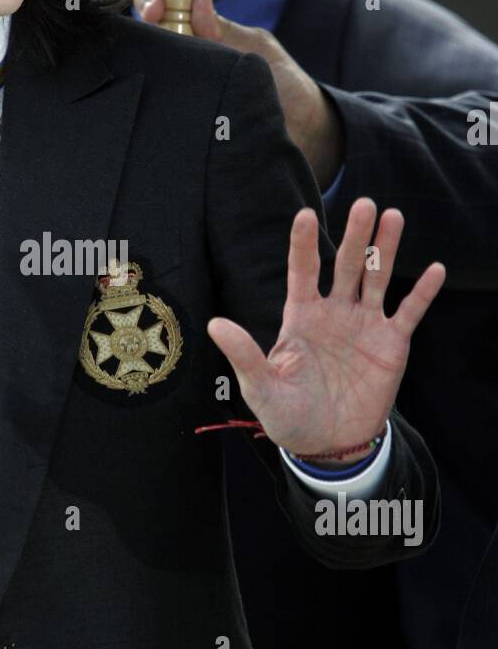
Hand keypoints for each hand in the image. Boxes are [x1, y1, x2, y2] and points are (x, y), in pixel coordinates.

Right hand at [134, 0, 344, 188]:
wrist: (301, 132)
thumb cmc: (282, 83)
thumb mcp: (255, 47)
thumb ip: (224, 27)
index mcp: (199, 32)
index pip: (163, 6)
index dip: (153, 0)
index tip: (157, 7)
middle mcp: (181, 60)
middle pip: (144, 36)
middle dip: (143, 25)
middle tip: (154, 24)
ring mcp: (177, 91)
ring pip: (145, 73)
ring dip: (150, 63)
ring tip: (163, 66)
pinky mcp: (180, 124)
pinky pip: (158, 112)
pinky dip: (158, 102)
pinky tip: (164, 100)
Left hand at [206, 197, 445, 454]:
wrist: (326, 445)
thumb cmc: (287, 415)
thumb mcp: (261, 387)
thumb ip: (243, 354)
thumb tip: (213, 324)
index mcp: (301, 316)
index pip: (303, 271)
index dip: (303, 244)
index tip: (304, 214)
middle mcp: (334, 312)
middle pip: (346, 264)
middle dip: (355, 235)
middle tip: (363, 203)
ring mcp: (364, 325)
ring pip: (377, 277)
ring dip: (386, 249)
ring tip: (394, 216)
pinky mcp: (391, 345)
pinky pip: (409, 312)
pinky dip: (423, 292)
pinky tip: (436, 269)